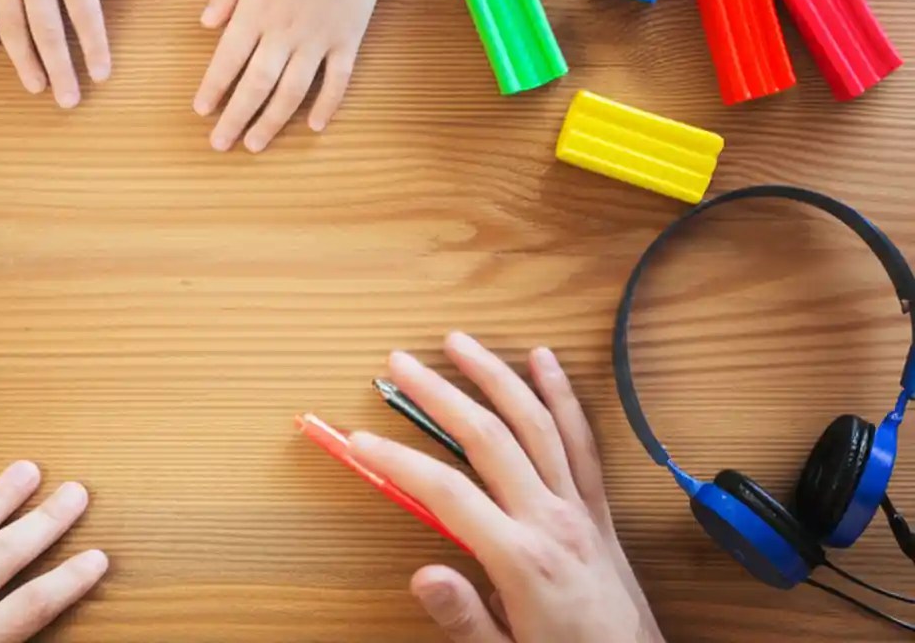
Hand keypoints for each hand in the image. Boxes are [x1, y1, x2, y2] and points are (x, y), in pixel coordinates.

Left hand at [193, 0, 411, 152]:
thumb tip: (206, 24)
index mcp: (256, 11)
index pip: (227, 60)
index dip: (213, 89)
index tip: (202, 112)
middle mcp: (284, 32)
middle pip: (256, 86)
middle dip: (235, 119)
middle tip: (220, 145)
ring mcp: (318, 39)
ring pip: (292, 92)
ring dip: (272, 122)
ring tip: (255, 144)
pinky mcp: (347, 40)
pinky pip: (338, 80)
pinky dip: (327, 106)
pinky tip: (315, 127)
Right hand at [348, 333, 664, 642]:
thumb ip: (464, 618)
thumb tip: (422, 575)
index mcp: (521, 560)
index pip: (445, 493)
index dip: (397, 460)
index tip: (359, 438)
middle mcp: (553, 521)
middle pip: (488, 438)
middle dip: (440, 395)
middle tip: (402, 362)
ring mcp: (580, 509)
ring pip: (535, 423)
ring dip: (495, 377)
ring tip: (460, 342)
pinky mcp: (599, 509)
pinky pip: (581, 440)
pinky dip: (562, 396)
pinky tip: (545, 362)